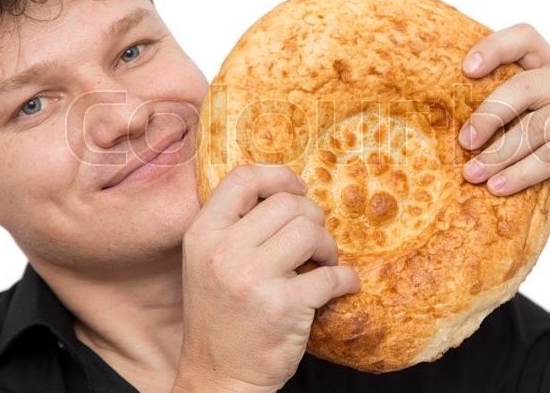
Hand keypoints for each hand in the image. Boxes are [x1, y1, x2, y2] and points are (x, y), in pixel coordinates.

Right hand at [174, 164, 359, 391]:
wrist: (219, 379)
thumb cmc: (221, 317)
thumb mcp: (208, 263)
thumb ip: (236, 226)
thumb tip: (288, 190)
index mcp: (202, 235)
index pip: (243, 178)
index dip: (279, 176)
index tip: (298, 190)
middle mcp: (223, 252)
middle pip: (288, 204)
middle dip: (312, 219)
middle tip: (313, 242)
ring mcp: (252, 279)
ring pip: (311, 231)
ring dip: (327, 246)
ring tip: (322, 263)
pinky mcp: (284, 306)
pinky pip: (333, 275)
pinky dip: (346, 279)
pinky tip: (342, 285)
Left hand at [458, 23, 549, 231]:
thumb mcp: (529, 133)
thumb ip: (507, 116)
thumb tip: (448, 116)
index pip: (525, 38)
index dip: (494, 48)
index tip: (466, 70)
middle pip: (525, 85)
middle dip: (488, 115)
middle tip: (464, 142)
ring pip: (536, 126)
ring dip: (498, 155)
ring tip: (473, 175)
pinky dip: (519, 174)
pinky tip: (498, 187)